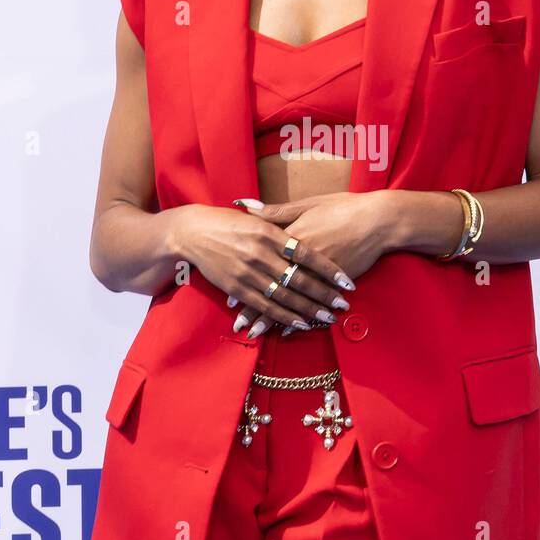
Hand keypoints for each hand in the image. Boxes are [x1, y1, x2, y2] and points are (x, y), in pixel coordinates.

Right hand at [165, 203, 355, 333]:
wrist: (193, 232)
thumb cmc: (227, 222)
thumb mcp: (256, 217)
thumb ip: (280, 221)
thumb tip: (304, 223)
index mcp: (269, 233)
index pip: (306, 254)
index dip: (328, 270)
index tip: (345, 281)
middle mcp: (260, 254)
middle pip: (299, 279)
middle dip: (323, 295)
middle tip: (342, 305)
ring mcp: (247, 273)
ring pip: (284, 296)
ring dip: (308, 309)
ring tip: (327, 318)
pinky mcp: (236, 288)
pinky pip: (264, 306)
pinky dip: (283, 316)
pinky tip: (300, 323)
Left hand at [229, 190, 395, 335]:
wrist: (377, 219)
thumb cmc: (342, 207)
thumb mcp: (307, 204)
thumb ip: (275, 211)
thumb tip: (246, 206)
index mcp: (289, 238)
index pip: (260, 265)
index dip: (245, 282)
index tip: (231, 298)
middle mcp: (300, 259)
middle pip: (272, 287)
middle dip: (254, 309)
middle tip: (239, 325)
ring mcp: (317, 273)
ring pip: (290, 300)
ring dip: (272, 319)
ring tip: (256, 333)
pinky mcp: (333, 283)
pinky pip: (312, 304)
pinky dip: (301, 317)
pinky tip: (290, 331)